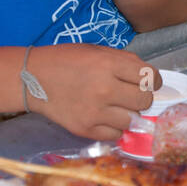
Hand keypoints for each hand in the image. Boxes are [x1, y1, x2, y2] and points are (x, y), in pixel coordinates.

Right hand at [24, 43, 160, 140]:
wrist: (32, 78)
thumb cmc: (67, 61)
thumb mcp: (98, 51)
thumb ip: (124, 62)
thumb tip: (150, 79)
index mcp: (109, 64)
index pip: (150, 77)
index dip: (153, 80)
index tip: (149, 82)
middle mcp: (104, 88)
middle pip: (145, 100)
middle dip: (142, 96)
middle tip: (131, 94)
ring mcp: (95, 112)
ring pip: (133, 120)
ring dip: (129, 113)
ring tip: (116, 105)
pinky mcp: (85, 129)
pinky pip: (116, 134)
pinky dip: (115, 127)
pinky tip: (106, 116)